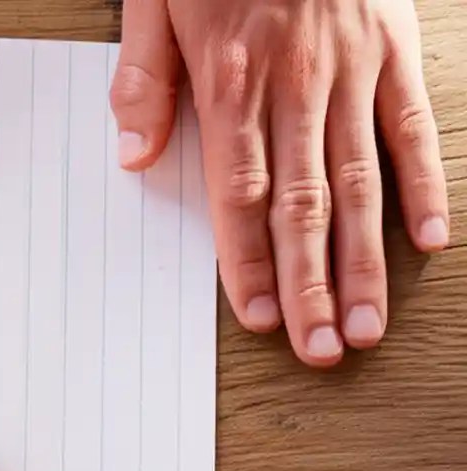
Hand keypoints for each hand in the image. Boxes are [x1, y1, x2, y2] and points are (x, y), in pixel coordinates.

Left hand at [112, 0, 448, 366]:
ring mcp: (351, 71)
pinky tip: (428, 242)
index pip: (239, 194)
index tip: (255, 316)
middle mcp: (294, 86)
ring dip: (363, 259)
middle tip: (320, 348)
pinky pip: (413, 128)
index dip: (249, 260)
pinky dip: (426, 185)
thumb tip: (131, 155)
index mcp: (230, 81)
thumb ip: (143, 82)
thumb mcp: (154, 3)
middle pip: (304, 205)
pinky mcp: (393, 50)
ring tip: (367, 321)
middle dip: (310, 284)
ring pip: (360, 182)